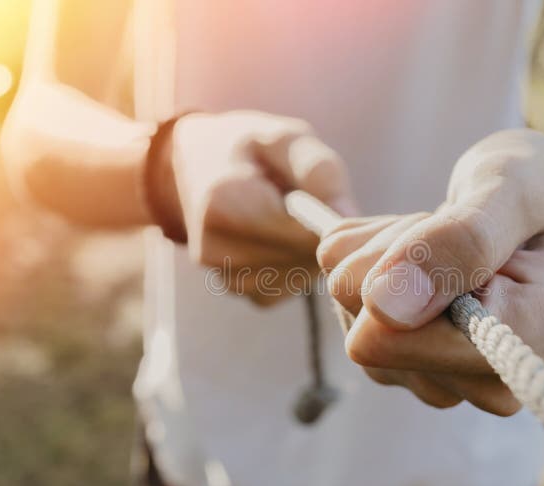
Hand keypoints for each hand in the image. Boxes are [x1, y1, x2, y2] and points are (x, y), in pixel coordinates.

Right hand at [153, 110, 356, 305]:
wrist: (196, 165)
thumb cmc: (248, 145)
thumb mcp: (284, 138)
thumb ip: (318, 170)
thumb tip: (348, 215)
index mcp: (224, 203)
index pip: (299, 232)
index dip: (325, 218)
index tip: (328, 198)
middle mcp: (216, 248)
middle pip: (301, 256)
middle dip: (317, 232)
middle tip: (311, 201)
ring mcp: (224, 274)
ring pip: (299, 275)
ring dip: (308, 247)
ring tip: (291, 215)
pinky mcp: (238, 289)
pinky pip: (289, 286)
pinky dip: (296, 262)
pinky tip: (282, 236)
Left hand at [318, 129, 543, 413]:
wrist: (542, 205)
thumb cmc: (538, 189)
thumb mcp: (512, 189)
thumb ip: (459, 243)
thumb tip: (385, 308)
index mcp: (528, 346)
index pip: (406, 344)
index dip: (404, 269)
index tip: (444, 221)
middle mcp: (484, 380)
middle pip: (370, 334)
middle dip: (392, 259)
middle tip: (444, 221)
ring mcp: (439, 375)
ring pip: (352, 318)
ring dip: (378, 256)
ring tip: (437, 231)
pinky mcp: (402, 360)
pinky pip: (342, 302)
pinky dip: (364, 259)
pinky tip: (414, 245)